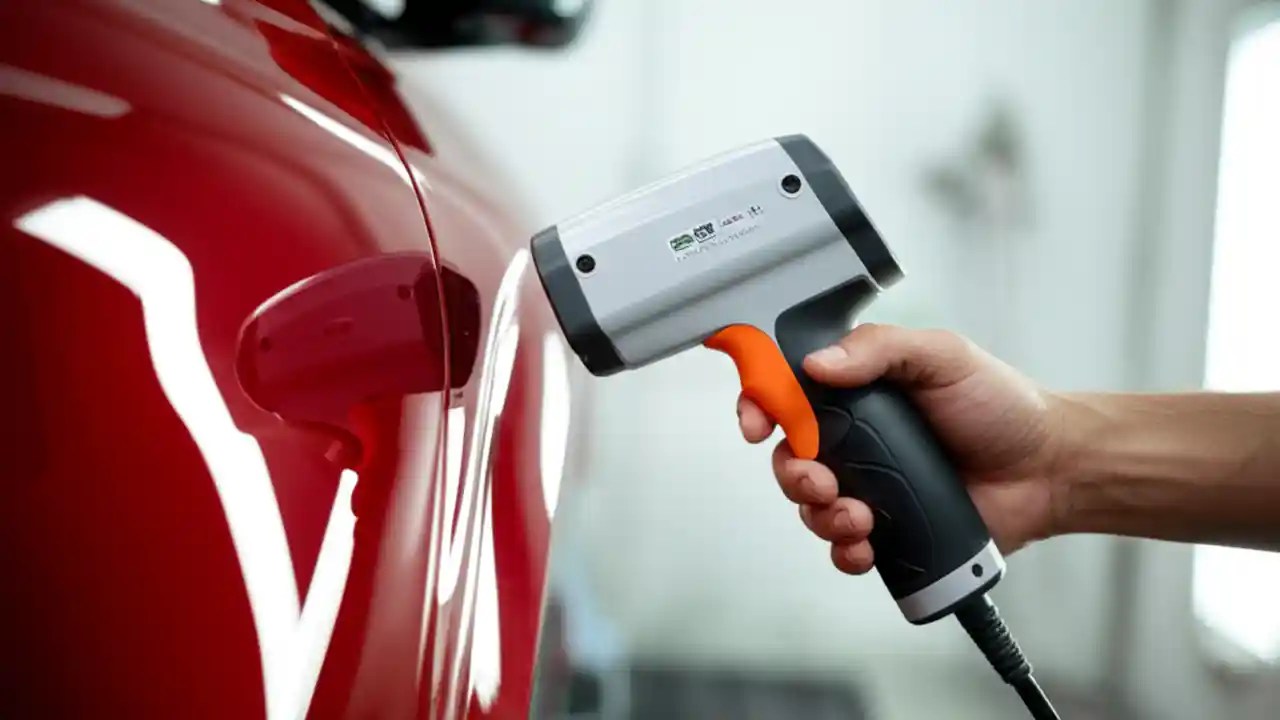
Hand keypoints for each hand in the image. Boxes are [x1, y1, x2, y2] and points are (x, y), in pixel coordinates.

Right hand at [738, 323, 1068, 574]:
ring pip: (810, 507)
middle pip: (788, 457)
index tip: (756, 422)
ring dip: (820, 516)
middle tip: (820, 481)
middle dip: (792, 474)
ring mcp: (868, 486)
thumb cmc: (1000, 406)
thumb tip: (819, 363)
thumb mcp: (942, 356)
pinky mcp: (887, 529)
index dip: (759, 404)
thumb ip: (880, 349)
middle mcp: (854, 440)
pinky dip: (844, 551)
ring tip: (858, 516)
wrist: (1048, 469)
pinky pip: (844, 547)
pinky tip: (864, 546)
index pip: (787, 392)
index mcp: (856, 391)